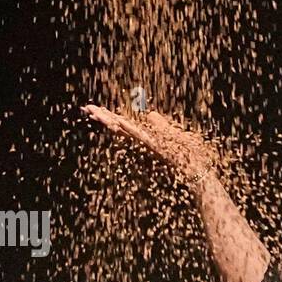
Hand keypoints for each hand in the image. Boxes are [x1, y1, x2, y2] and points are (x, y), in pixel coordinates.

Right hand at [79, 104, 216, 178]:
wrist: (196, 173)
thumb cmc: (187, 157)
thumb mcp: (171, 135)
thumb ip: (160, 124)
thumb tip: (150, 113)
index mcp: (145, 138)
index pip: (123, 125)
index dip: (108, 117)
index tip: (93, 110)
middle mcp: (143, 142)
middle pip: (119, 126)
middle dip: (102, 117)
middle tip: (85, 108)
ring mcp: (147, 144)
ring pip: (124, 130)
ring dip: (109, 120)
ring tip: (93, 111)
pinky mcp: (155, 146)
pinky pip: (138, 135)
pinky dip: (127, 128)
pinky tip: (117, 121)